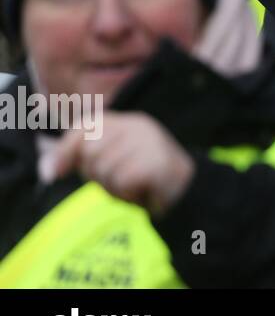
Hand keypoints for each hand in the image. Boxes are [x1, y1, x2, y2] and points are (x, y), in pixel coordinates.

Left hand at [42, 112, 194, 216]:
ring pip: (104, 169)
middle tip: (117, 180)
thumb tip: (46, 170)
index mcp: (127, 122)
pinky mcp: (155, 161)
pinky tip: (142, 191)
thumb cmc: (144, 178)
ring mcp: (148, 141)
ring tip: (132, 186)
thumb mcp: (113, 161)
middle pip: (90, 150)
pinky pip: (122, 181)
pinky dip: (127, 194)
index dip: (64, 149)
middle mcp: (138, 126)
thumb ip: (85, 158)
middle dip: (95, 174)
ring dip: (113, 187)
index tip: (51, 174)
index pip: (85, 126)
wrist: (187, 190)